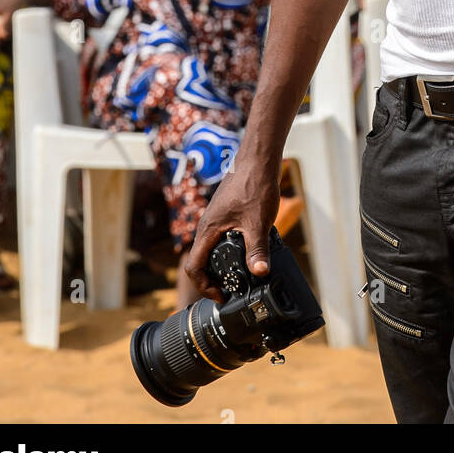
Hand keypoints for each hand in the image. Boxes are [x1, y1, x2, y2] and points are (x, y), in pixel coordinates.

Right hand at [184, 146, 280, 301]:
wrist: (259, 158)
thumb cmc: (254, 183)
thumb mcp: (258, 222)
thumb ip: (257, 250)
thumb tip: (260, 273)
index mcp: (208, 229)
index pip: (194, 267)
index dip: (204, 286)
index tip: (221, 295)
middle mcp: (207, 225)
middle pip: (201, 260)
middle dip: (213, 278)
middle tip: (233, 289)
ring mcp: (216, 218)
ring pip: (211, 248)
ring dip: (222, 264)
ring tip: (242, 273)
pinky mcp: (226, 212)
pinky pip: (221, 237)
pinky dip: (230, 249)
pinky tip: (249, 250)